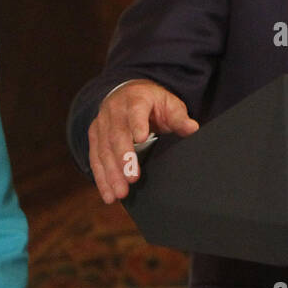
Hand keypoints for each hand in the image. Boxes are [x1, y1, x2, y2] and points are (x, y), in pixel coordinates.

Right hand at [87, 79, 198, 203]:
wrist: (126, 92)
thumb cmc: (152, 102)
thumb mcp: (168, 103)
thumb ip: (178, 117)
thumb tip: (192, 128)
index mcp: (135, 99)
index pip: (136, 110)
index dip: (137, 124)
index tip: (141, 139)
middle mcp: (115, 110)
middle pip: (117, 135)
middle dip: (123, 158)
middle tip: (132, 179)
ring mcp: (102, 123)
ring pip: (104, 149)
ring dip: (111, 173)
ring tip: (120, 193)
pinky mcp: (94, 136)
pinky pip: (95, 158)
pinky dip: (101, 178)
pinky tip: (108, 194)